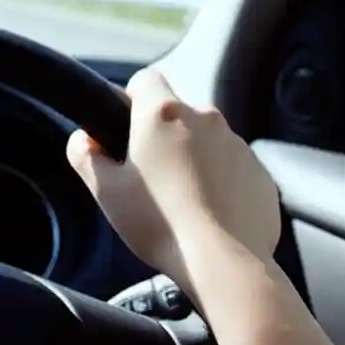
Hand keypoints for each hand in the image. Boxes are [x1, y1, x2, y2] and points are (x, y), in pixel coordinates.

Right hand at [65, 68, 279, 286]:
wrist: (224, 264)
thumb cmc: (159, 225)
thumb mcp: (105, 191)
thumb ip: (84, 155)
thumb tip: (83, 139)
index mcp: (163, 115)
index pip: (144, 80)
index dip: (130, 100)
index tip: (125, 130)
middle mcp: (205, 118)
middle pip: (176, 113)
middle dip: (162, 135)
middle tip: (148, 176)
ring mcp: (238, 145)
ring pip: (206, 140)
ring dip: (192, 158)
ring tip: (180, 201)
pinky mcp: (260, 172)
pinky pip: (232, 167)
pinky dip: (220, 181)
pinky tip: (208, 213)